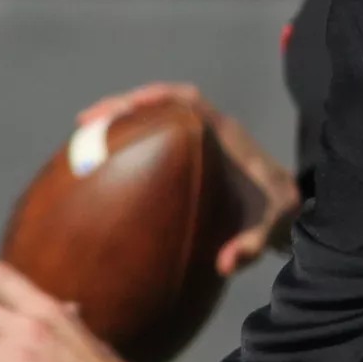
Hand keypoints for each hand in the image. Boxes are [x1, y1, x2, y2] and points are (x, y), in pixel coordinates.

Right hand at [77, 82, 297, 271]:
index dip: (159, 97)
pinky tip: (96, 170)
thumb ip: (255, 244)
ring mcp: (193, 142)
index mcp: (227, 135)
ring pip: (149, 122)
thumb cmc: (276, 213)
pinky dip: (123, 149)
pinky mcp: (183, 157)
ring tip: (80, 142)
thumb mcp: (273, 228)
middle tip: (85, 124)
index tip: (130, 104)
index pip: (191, 102)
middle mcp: (206, 131)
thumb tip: (225, 264)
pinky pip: (148, 144)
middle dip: (121, 108)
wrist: (282, 209)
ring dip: (116, 126)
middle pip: (159, 105)